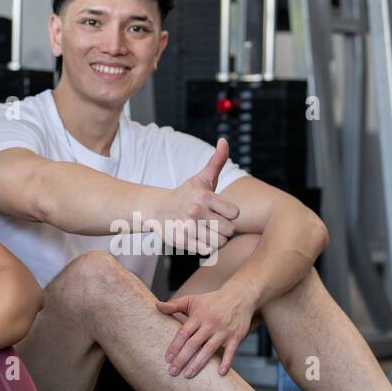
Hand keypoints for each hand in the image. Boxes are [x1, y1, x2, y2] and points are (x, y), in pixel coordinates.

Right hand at [152, 138, 239, 255]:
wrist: (156, 210)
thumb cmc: (185, 194)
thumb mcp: (201, 178)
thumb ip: (216, 161)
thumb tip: (224, 140)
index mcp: (204, 196)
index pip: (235, 213)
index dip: (230, 214)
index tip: (220, 211)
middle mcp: (195, 212)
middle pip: (229, 230)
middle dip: (224, 228)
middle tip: (212, 222)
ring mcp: (187, 228)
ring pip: (219, 243)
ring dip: (216, 239)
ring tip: (205, 230)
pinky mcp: (181, 242)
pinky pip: (206, 251)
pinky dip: (204, 247)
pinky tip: (197, 238)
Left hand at [155, 285, 254, 377]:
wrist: (239, 296)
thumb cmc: (212, 301)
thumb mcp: (192, 300)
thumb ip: (174, 305)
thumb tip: (157, 306)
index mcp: (198, 316)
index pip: (183, 333)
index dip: (174, 347)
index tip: (167, 359)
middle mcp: (210, 324)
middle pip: (193, 344)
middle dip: (182, 359)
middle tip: (173, 372)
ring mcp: (223, 331)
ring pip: (209, 350)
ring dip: (198, 364)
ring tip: (188, 375)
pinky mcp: (236, 337)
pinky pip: (230, 352)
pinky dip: (226, 362)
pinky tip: (220, 373)